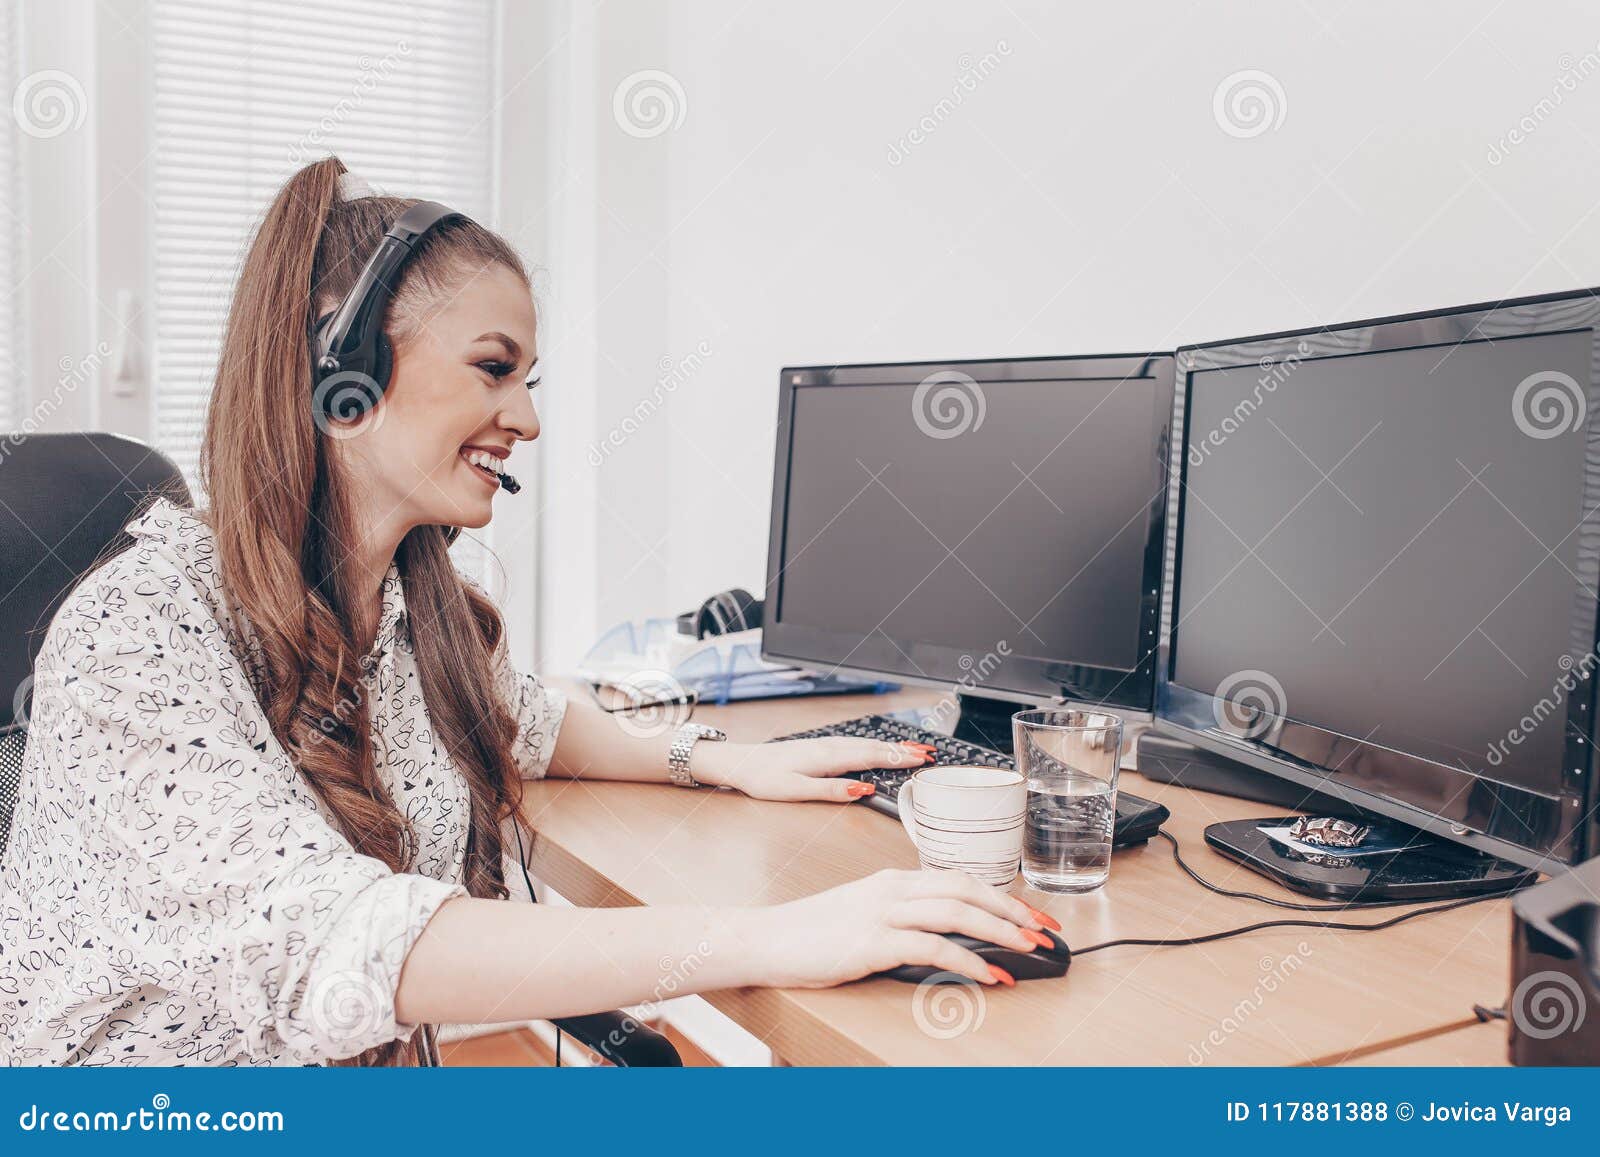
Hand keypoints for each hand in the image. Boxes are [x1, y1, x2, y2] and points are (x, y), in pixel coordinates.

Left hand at [698, 737, 934, 802]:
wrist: (742, 762)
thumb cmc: (765, 778)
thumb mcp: (796, 791)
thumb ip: (831, 791)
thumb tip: (862, 790)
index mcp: (828, 758)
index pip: (871, 756)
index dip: (899, 758)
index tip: (922, 758)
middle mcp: (830, 747)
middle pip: (874, 747)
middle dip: (902, 749)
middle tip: (930, 752)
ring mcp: (826, 744)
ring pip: (866, 743)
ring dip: (891, 745)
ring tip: (914, 748)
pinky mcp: (821, 746)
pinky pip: (855, 743)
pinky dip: (874, 745)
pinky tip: (880, 747)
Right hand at [745, 868, 1061, 987]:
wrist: (764, 940)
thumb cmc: (810, 933)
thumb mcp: (863, 916)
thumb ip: (903, 920)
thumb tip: (948, 940)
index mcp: (893, 880)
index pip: (961, 879)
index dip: (1003, 896)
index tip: (1033, 915)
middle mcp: (892, 888)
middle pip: (968, 888)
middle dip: (1014, 909)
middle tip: (1047, 930)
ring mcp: (881, 912)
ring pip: (957, 911)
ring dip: (1000, 931)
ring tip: (1029, 950)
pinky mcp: (871, 941)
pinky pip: (931, 946)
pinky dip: (967, 960)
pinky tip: (987, 974)